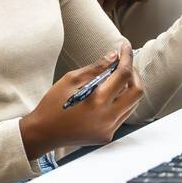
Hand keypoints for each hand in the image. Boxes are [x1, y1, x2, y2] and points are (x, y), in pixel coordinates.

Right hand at [19, 40, 143, 158]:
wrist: (44, 133)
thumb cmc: (53, 105)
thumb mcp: (70, 79)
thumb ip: (95, 68)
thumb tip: (114, 57)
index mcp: (97, 100)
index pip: (124, 75)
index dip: (127, 57)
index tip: (125, 47)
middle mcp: (107, 117)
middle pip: (137, 91)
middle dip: (134, 73)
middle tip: (123, 63)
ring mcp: (109, 128)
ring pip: (133, 104)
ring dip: (129, 88)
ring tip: (116, 77)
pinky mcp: (107, 135)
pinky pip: (123, 115)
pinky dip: (121, 101)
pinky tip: (109, 95)